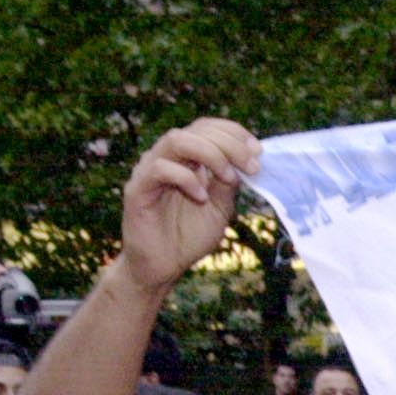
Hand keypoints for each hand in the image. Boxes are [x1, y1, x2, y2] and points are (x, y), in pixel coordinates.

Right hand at [113, 119, 260, 295]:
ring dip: (211, 154)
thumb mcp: (220, 207)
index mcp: (186, 159)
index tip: (258, 151)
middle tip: (252, 167)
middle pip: (196, 130)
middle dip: (230, 144)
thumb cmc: (189, 236)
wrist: (163, 266)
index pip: (207, 127)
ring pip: (176, 140)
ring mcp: (149, 170)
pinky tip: (201, 198)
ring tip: (229, 178)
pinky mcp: (137, 189)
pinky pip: (160, 169)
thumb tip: (247, 159)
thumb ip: (228, 182)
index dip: (233, 133)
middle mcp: (167, 158)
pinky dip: (186, 179)